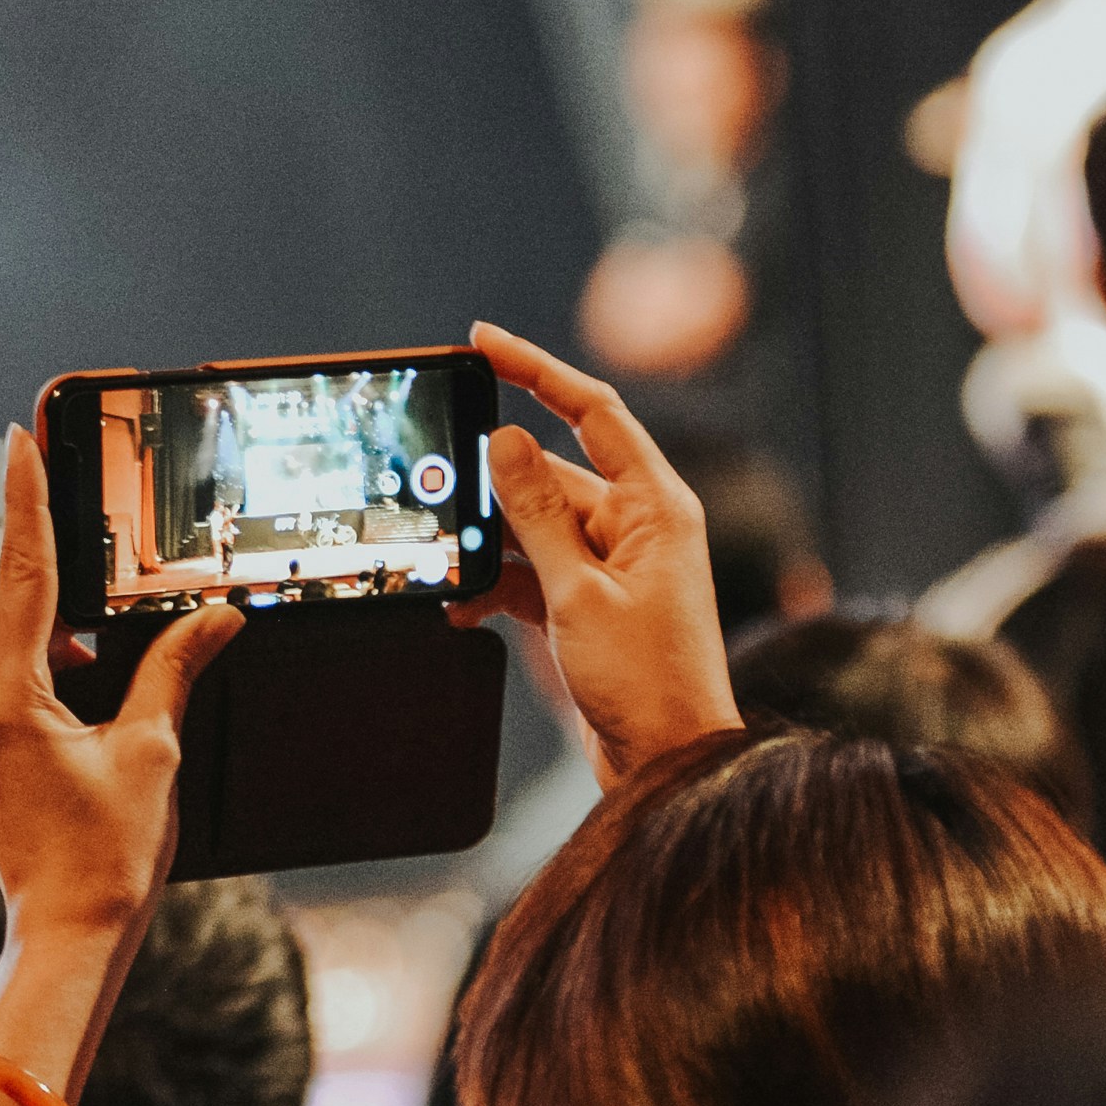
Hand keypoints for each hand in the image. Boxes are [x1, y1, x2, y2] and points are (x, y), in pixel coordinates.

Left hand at [0, 427, 241, 944]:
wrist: (65, 939)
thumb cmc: (109, 856)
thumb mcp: (152, 752)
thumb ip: (174, 671)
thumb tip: (214, 616)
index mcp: (7, 697)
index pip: (23, 574)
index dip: (28, 500)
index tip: (20, 438)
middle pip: (22, 622)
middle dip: (73, 608)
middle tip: (118, 595)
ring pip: (16, 665)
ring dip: (64, 664)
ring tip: (111, 716)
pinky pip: (5, 703)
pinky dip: (47, 697)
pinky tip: (87, 734)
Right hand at [453, 322, 741, 781]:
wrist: (666, 764)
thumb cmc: (647, 682)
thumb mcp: (578, 592)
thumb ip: (537, 513)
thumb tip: (504, 439)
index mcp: (654, 505)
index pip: (592, 410)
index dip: (536, 369)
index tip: (483, 341)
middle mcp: (635, 524)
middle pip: (547, 472)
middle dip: (493, 488)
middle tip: (439, 494)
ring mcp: (609, 563)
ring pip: (530, 525)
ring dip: (489, 547)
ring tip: (452, 571)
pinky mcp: (585, 599)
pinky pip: (528, 569)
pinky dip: (494, 584)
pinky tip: (462, 606)